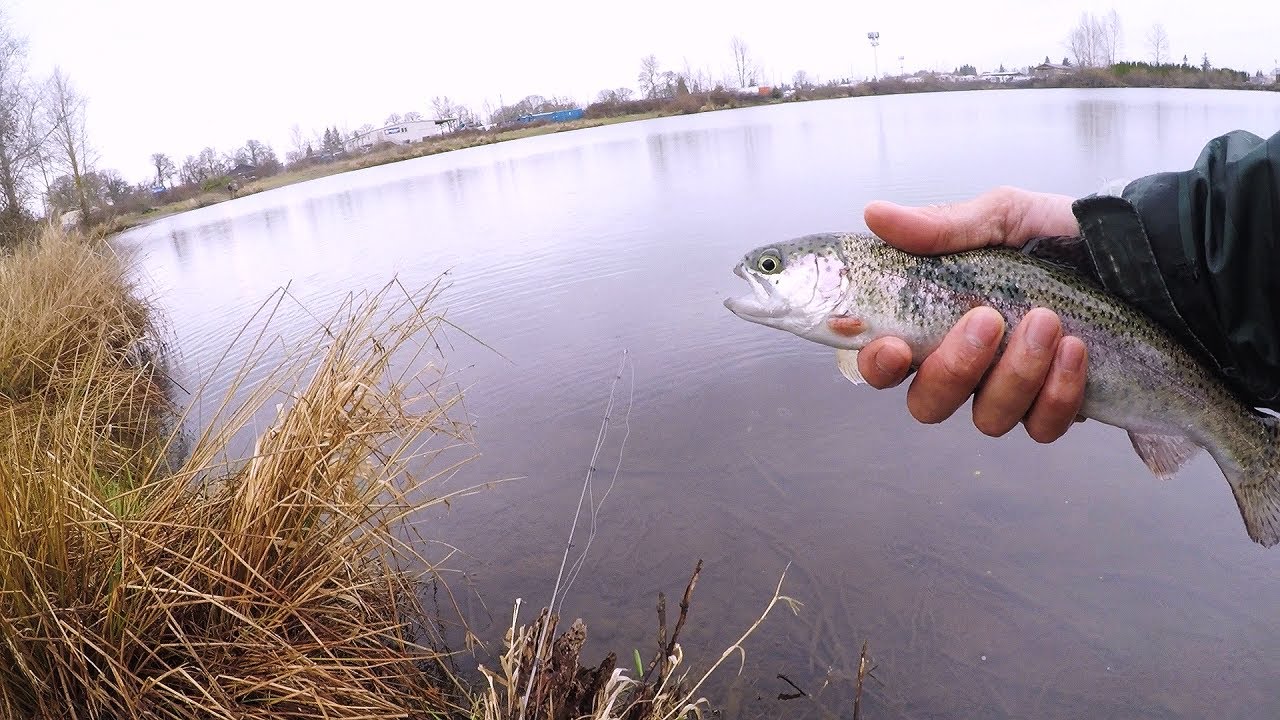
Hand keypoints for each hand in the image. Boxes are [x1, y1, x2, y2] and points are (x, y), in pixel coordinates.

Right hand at [857, 186, 1088, 442]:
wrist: (1151, 255)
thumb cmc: (1067, 236)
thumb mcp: (1005, 217)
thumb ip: (942, 227)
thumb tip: (875, 214)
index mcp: (938, 321)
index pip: (885, 360)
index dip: (877, 364)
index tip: (894, 346)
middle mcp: (968, 367)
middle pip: (928, 404)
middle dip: (953, 370)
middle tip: (987, 320)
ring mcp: (1011, 392)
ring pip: (987, 418)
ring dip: (1014, 373)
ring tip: (1047, 321)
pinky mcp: (1057, 409)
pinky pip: (1041, 426)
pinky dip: (1057, 391)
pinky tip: (1076, 350)